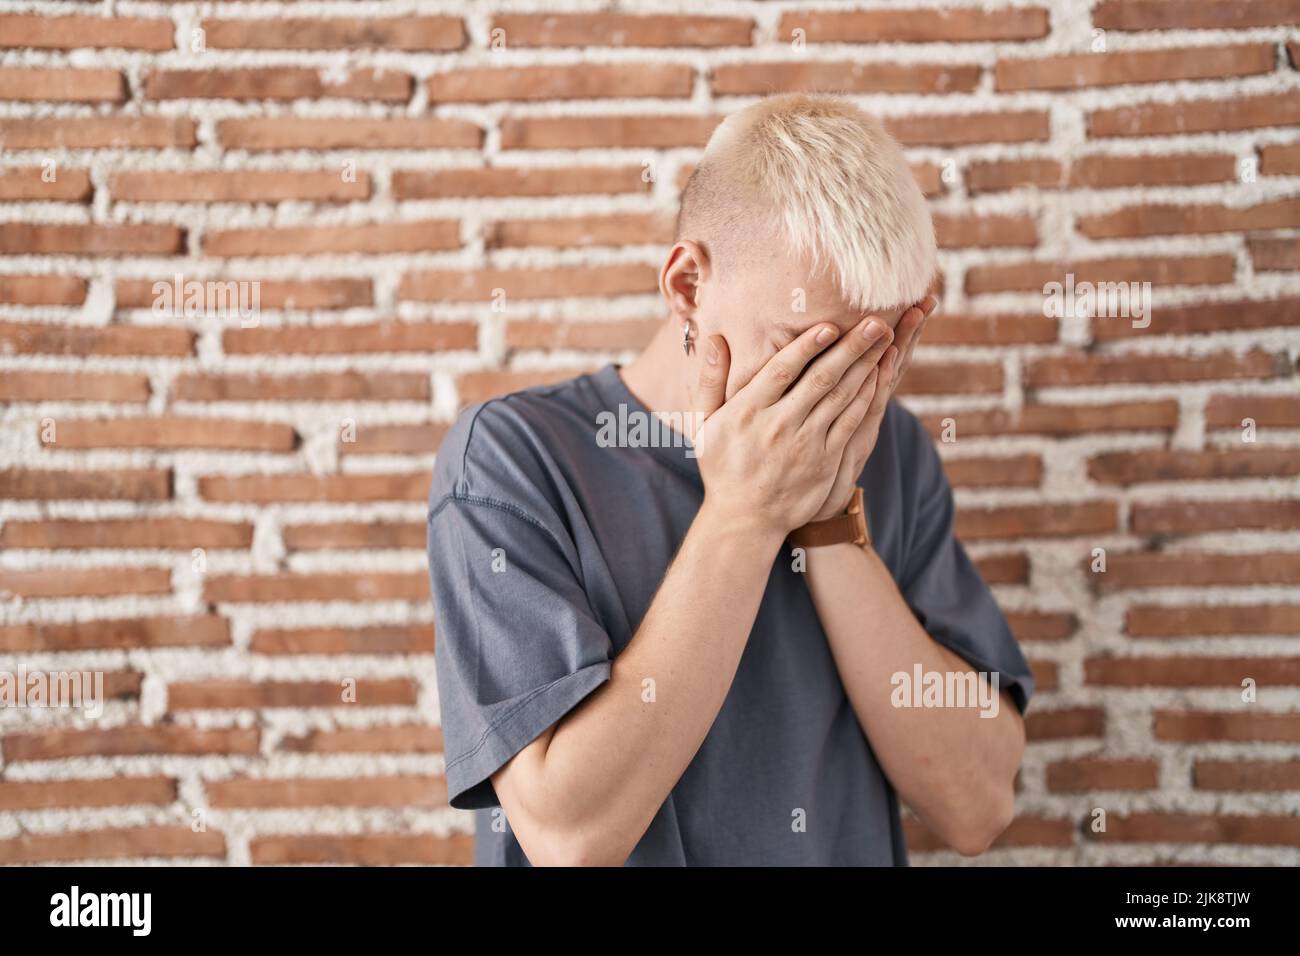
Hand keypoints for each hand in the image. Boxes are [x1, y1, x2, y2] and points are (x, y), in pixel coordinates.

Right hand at [691, 316, 893, 537]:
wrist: (744, 520)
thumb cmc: (722, 466)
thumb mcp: (703, 424)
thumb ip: (709, 380)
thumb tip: (712, 339)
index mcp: (747, 411)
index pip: (782, 370)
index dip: (807, 346)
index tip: (828, 324)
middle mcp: (778, 425)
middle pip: (820, 378)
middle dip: (850, 347)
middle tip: (874, 321)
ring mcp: (805, 445)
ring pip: (840, 397)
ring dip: (865, 366)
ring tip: (883, 340)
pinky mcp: (824, 462)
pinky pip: (849, 423)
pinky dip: (865, 398)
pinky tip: (877, 377)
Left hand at [808, 294, 937, 521]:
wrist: (799, 513)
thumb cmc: (794, 467)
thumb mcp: (802, 425)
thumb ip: (806, 393)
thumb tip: (809, 358)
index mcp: (849, 401)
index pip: (876, 357)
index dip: (894, 330)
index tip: (911, 297)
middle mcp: (862, 409)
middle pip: (889, 361)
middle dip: (907, 329)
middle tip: (926, 295)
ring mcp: (860, 424)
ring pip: (884, 379)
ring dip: (901, 346)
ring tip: (916, 313)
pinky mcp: (852, 441)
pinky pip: (869, 407)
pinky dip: (880, 384)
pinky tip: (889, 359)